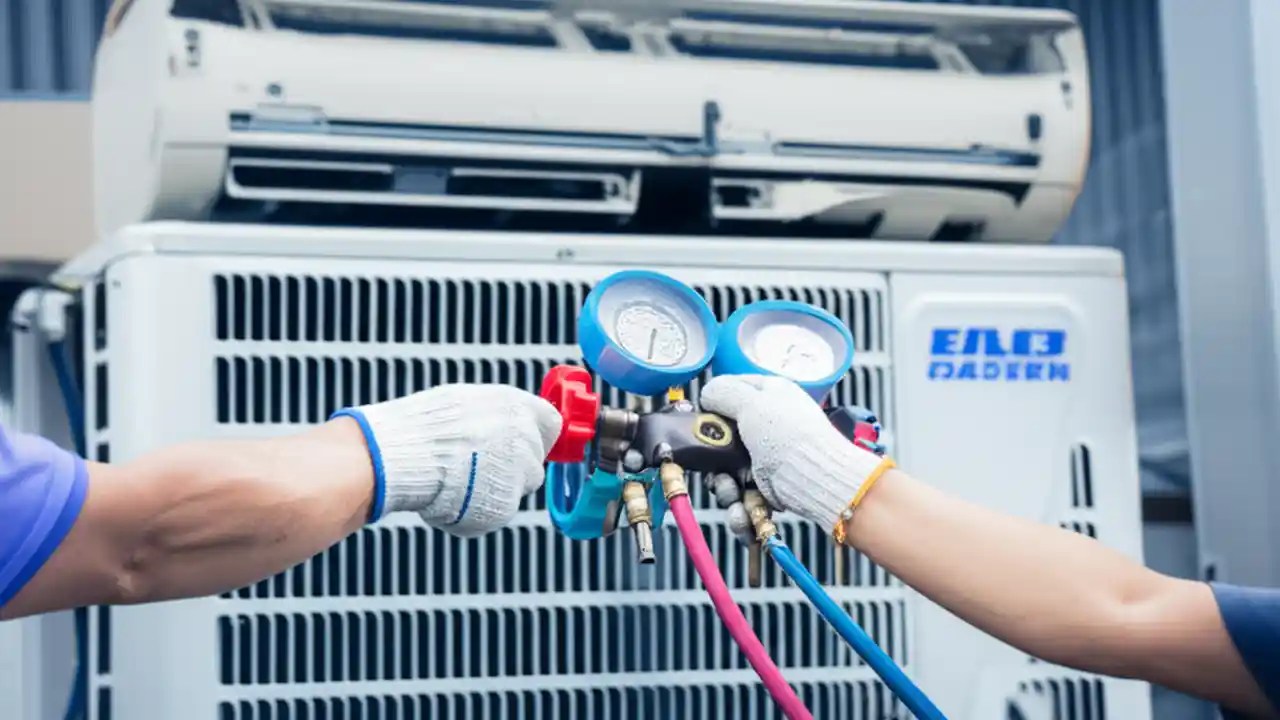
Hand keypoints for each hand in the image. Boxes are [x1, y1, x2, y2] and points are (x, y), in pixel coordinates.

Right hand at [334, 384, 561, 536]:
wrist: (401, 455)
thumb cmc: (423, 427)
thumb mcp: (466, 403)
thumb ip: (496, 417)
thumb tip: (504, 424)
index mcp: (517, 407)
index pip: (552, 423)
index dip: (539, 436)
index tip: (527, 445)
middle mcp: (526, 438)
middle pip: (534, 462)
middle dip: (511, 468)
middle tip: (477, 467)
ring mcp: (518, 473)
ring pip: (517, 489)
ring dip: (496, 490)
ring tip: (458, 482)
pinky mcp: (505, 505)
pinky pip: (496, 512)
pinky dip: (477, 511)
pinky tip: (452, 498)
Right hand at [699, 375, 892, 533]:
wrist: (816, 479)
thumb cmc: (790, 435)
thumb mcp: (751, 402)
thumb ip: (723, 392)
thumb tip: (707, 393)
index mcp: (768, 396)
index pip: (732, 393)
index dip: (714, 408)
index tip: (703, 424)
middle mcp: (768, 425)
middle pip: (722, 443)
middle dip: (714, 464)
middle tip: (718, 471)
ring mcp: (768, 458)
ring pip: (729, 475)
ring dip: (726, 491)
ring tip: (734, 496)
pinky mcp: (770, 488)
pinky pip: (744, 499)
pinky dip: (741, 511)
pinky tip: (743, 513)